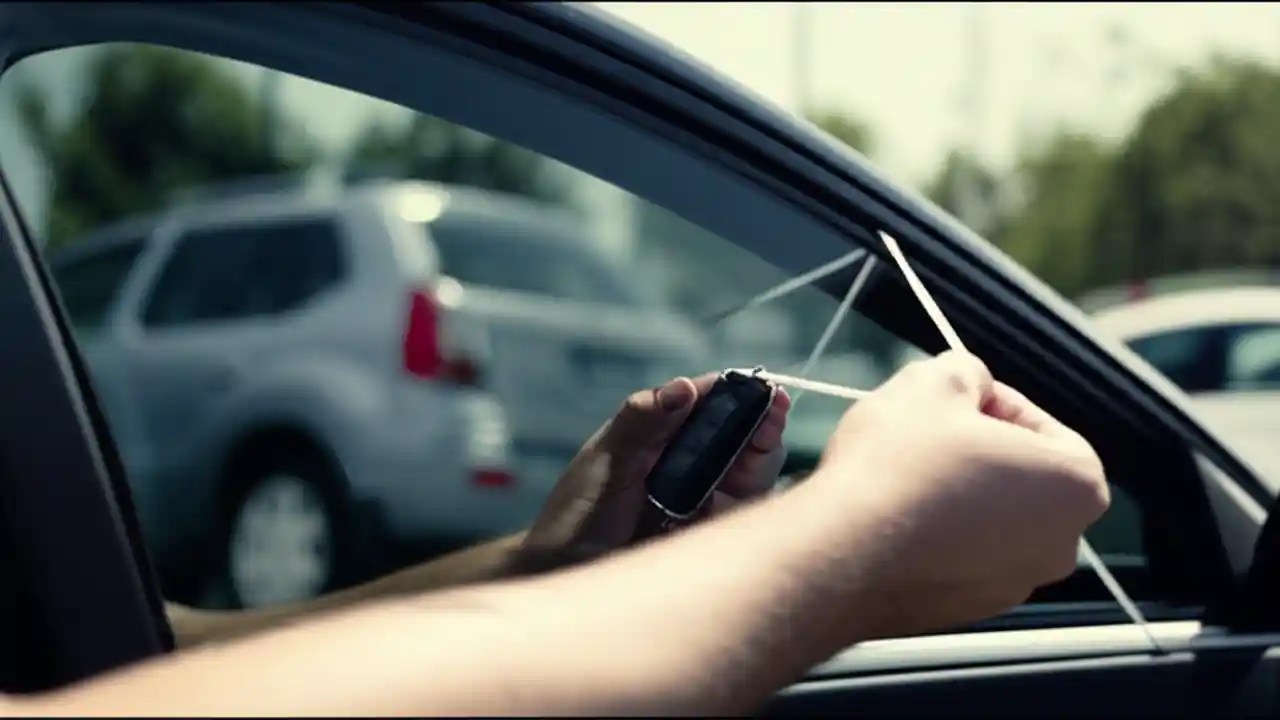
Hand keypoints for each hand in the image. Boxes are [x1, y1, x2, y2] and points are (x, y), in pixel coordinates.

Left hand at [515, 373, 790, 571]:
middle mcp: (689, 459)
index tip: (759, 387)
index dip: (738, 390)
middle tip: (774, 412)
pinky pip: (747, 517)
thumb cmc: (577, 513)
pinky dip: (760, 507)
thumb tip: (683, 386)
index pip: (710, 400)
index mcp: (662, 431)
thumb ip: (641, 421)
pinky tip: (757, 498)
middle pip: (742, 432)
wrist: (564, 574)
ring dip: (763, 457)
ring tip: (764, 446)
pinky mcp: (712, 534)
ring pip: (753, 471)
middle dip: (762, 421)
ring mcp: (705, 496)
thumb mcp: (606, 461)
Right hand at [807, 351, 1108, 638]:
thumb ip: (968, 372)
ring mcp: (1013, 586)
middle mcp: (1059, 545)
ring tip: (900, 475)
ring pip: (988, 518)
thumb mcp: (933, 382)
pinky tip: (890, 515)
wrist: (837, 555)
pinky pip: (958, 556)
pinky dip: (934, 533)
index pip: (1044, 425)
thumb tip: (970, 385)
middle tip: (923, 433)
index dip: (992, 402)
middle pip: (1020, 476)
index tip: (951, 401)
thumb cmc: (896, 465)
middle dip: (977, 450)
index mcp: (1075, 486)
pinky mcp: (965, 610)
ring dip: (954, 492)